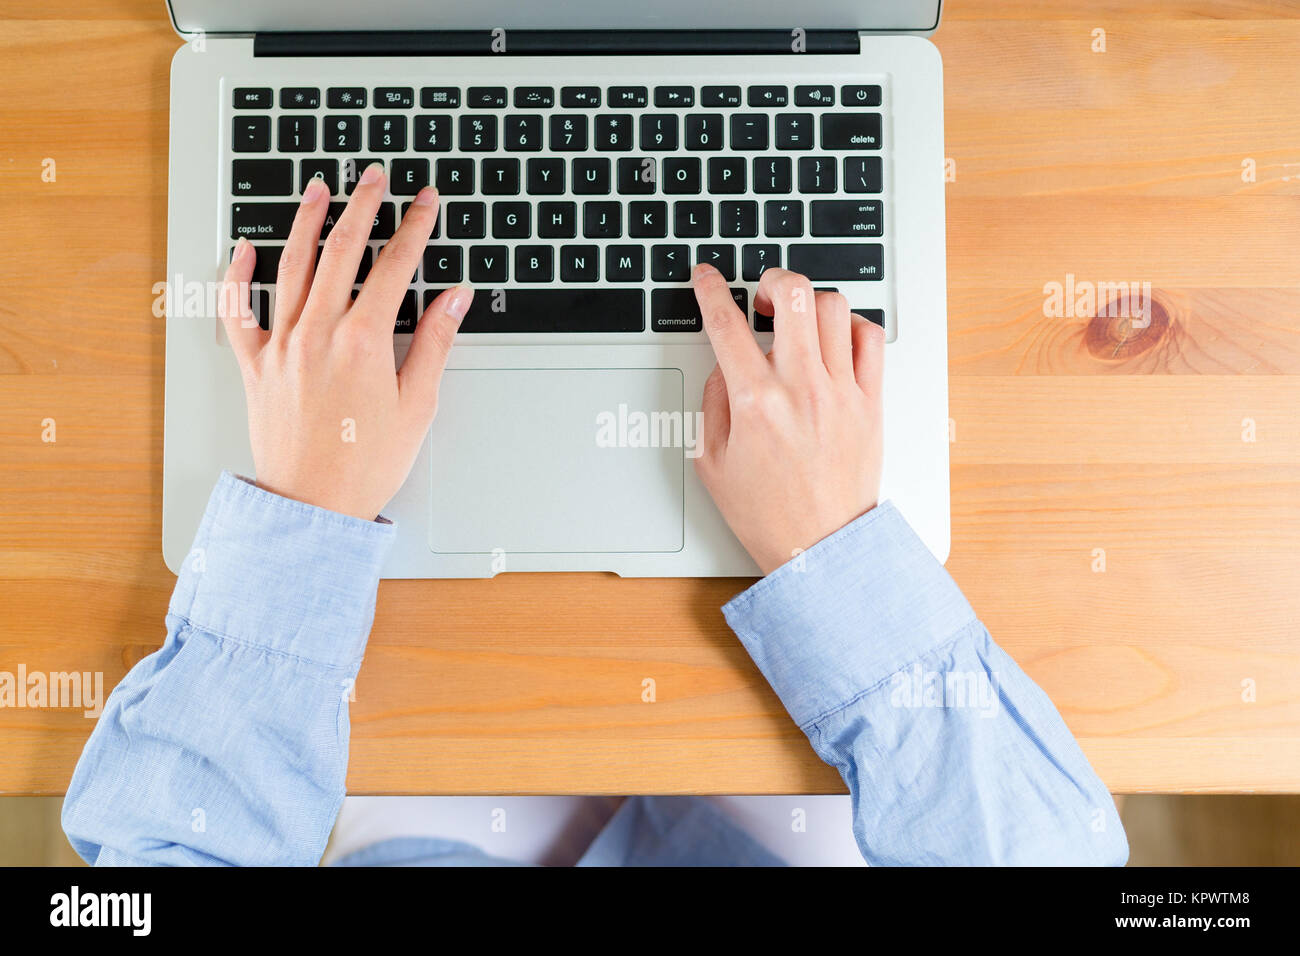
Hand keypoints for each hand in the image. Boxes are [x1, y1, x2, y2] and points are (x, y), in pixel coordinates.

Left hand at [218, 164, 472, 520]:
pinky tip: (246, 249)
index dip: (414, 227)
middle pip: (342, 251)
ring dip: (306, 222)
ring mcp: (282, 346)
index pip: (396, 266)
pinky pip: (238, 311)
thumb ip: (434, 344)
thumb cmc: (366, 465)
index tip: (425, 203)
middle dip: (363, 207)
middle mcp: (318, 333)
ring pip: (291, 267)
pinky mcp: (255, 365)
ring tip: (318, 190)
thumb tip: (454, 298)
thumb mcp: (418, 406)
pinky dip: (239, 276)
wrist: (313, 507)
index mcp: (363, 342)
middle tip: (375, 178)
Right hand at [692, 264, 884, 574]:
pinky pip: (870, 339)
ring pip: (833, 308)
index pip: (726, 323)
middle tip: (762, 294)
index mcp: (754, 402)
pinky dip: (852, 327)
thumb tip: (724, 365)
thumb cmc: (767, 513)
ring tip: (798, 321)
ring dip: (810, 303)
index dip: (710, 289)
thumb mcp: (711, 462)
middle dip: (771, 278)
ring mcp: (841, 392)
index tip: (705, 276)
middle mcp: (801, 388)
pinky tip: (835, 340)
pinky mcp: (870, 403)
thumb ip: (713, 403)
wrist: (820, 549)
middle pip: (792, 292)